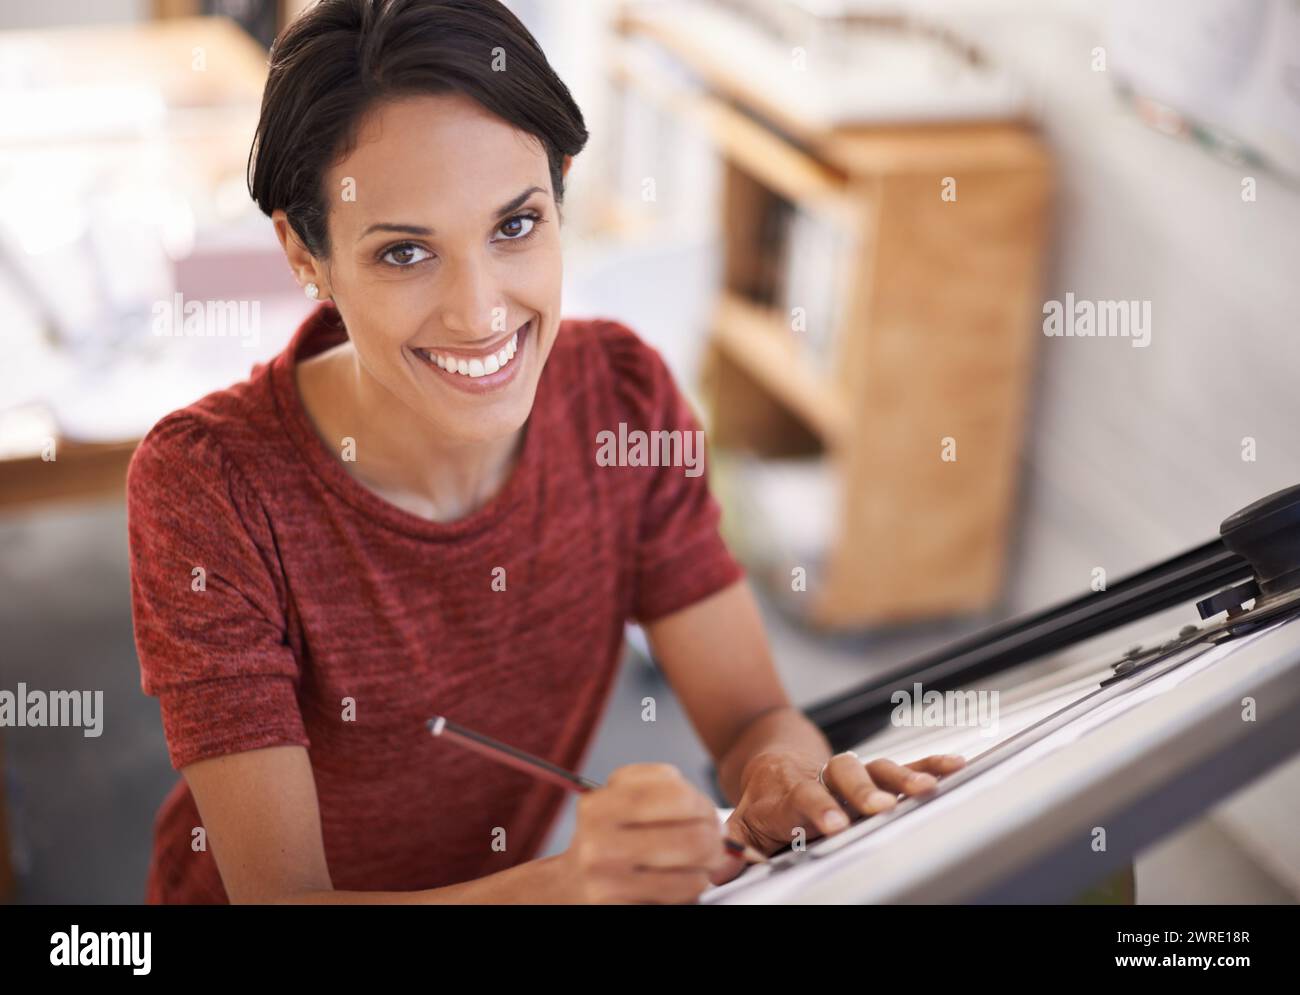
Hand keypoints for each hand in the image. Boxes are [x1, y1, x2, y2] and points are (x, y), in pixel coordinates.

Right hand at [559, 762, 734, 903]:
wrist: (567, 887)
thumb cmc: (605, 837)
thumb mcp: (616, 798)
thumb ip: (661, 790)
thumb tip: (711, 816)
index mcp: (599, 806)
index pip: (674, 793)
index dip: (700, 801)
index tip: (705, 810)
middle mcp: (599, 844)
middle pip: (692, 838)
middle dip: (715, 837)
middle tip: (716, 839)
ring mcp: (610, 882)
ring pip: (693, 873)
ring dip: (707, 866)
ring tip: (702, 861)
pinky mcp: (621, 908)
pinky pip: (681, 896)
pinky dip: (692, 887)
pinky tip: (682, 880)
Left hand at [710, 751, 967, 883]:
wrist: (772, 757)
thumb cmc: (764, 802)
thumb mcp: (741, 823)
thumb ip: (732, 846)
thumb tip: (715, 870)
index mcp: (787, 791)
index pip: (801, 797)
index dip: (818, 807)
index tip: (833, 823)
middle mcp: (821, 777)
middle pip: (843, 778)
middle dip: (863, 792)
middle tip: (879, 807)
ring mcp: (849, 773)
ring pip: (874, 769)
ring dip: (899, 779)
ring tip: (924, 791)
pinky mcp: (872, 772)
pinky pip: (902, 766)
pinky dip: (927, 767)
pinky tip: (952, 767)